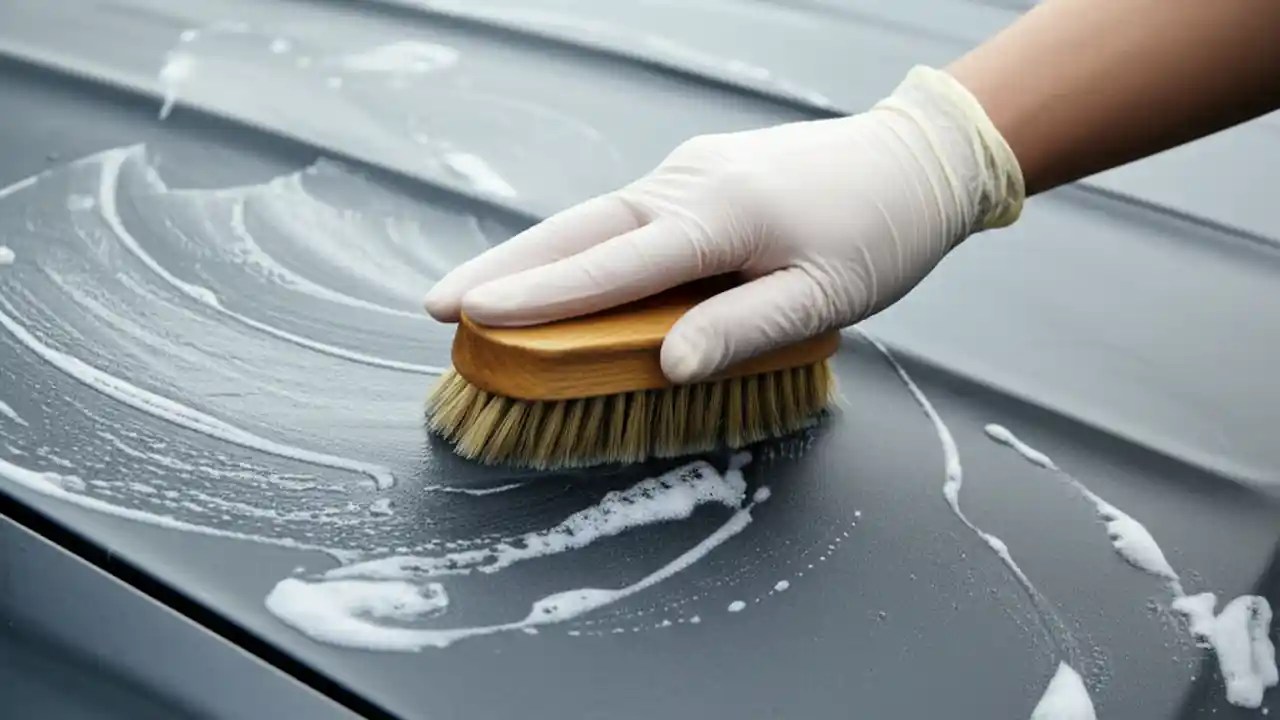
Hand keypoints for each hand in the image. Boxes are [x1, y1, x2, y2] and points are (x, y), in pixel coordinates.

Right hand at [423, 66, 1023, 383]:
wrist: (918, 158)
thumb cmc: (879, 232)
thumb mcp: (826, 296)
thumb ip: (745, 329)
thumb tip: (670, 363)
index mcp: (718, 218)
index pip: (609, 267)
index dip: (536, 297)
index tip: (469, 314)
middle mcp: (688, 186)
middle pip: (575, 233)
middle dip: (502, 270)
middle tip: (436, 305)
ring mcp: (688, 174)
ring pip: (593, 221)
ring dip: (533, 259)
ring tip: (478, 298)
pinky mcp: (697, 177)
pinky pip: (625, 216)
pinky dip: (581, 248)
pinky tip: (559, 273)